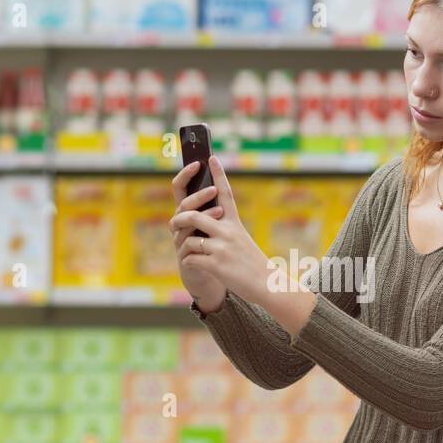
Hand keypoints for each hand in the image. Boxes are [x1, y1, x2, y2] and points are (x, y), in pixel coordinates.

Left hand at [169, 155, 278, 307]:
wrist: (267, 285)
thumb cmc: (252, 263)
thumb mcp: (241, 240)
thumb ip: (224, 229)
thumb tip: (199, 221)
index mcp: (235, 223)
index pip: (225, 193)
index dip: (218, 174)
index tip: (210, 158)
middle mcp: (228, 231)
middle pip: (194, 214)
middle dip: (179, 218)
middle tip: (175, 222)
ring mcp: (222, 248)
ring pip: (189, 239)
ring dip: (185, 247)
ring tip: (191, 253)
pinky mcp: (216, 265)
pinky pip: (190, 258)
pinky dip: (189, 261)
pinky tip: (195, 265)